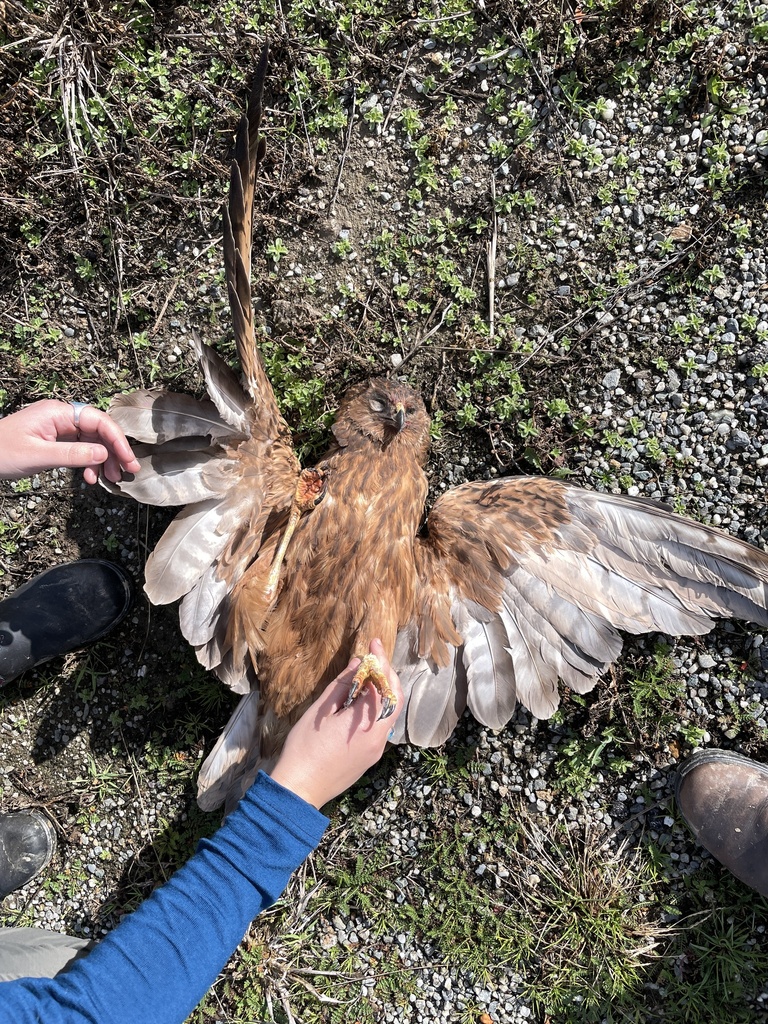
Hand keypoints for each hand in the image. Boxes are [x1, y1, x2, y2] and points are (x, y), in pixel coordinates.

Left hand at [0, 400, 140, 484]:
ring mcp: (58, 429)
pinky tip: (89, 478)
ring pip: (91, 441)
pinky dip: (88, 463)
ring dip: (103, 460)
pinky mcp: (54, 441)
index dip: (116, 439)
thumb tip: (104, 454)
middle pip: (98, 431)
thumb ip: (73, 454)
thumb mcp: (38, 455)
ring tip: (110, 479)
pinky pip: (79, 450)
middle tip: (127, 471)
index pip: (98, 420)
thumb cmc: (0, 452)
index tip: (127, 458)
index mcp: (57, 413)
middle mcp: (61, 417)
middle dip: (114, 451)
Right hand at [270, 639, 403, 808]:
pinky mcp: (369, 759)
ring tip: (365, 677)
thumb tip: (358, 664)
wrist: (300, 789)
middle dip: (387, 675)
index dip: (382, 660)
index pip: (386, 684)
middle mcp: (379, 737)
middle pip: (394, 699)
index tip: (375, 643)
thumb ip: (342, 685)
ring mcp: (376, 751)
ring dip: (382, 692)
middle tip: (373, 657)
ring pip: (388, 713)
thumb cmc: (304, 749)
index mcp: (367, 723)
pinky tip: (360, 702)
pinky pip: (380, 727)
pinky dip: (375, 709)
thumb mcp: (321, 711)